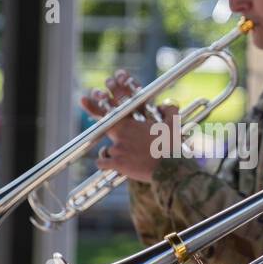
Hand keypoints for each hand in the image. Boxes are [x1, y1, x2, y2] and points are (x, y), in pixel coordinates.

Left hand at [83, 69, 178, 183]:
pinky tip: (108, 165)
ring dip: (112, 152)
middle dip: (94, 111)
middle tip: (88, 105)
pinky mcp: (117, 163)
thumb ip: (169, 109)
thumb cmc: (171, 147)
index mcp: (133, 122)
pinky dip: (104, 164)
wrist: (169, 169)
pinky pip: (102, 162)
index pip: (113, 107)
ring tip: (124, 157)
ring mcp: (118, 148)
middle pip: (103, 122)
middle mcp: (122, 132)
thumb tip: (164, 104)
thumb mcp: (173, 124)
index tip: (89, 94)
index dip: (99, 101)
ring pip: (107, 148)